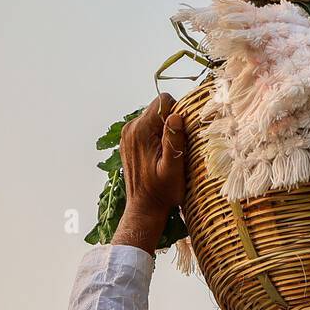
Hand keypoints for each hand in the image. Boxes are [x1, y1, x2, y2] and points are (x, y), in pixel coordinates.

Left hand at [112, 95, 186, 254]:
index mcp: (140, 131)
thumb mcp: (173, 168)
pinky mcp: (129, 141)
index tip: (182, 135)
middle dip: (171, 122)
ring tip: (168, 153)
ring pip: (153, 118)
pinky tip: (159, 155)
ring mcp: (127, 134)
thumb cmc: (162, 192)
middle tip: (176, 147)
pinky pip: (147, 128)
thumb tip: (176, 116)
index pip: (163, 101)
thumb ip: (173, 141)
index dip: (178, 113)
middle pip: (158, 109)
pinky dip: (157, 136)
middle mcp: (130, 128)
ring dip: (164, 130)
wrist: (144, 208)